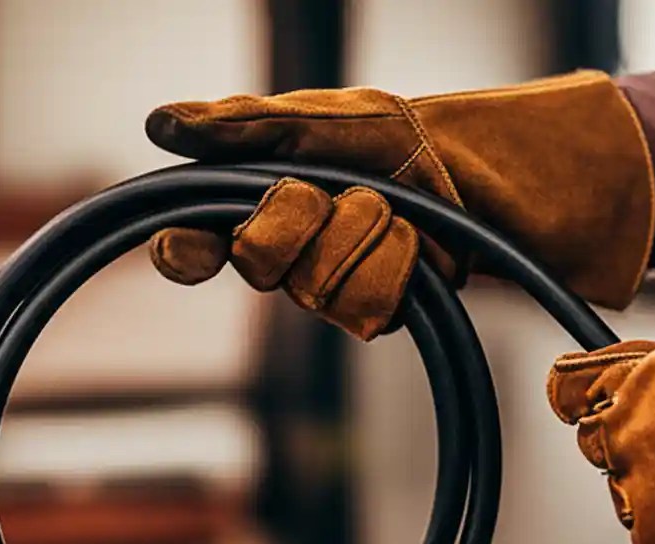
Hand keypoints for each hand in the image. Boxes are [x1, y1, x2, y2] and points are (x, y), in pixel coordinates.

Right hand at [143, 73, 654, 339]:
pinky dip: (397, 268)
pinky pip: (365, 311)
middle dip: (303, 222)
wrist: (496, 178)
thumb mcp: (327, 119)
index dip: (183, 250)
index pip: (196, 238)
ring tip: (398, 213)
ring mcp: (333, 284)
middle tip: (343, 191)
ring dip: (363, 239)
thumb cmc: (409, 138)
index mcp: (264, 199)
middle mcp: (291, 249)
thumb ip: (245, 125)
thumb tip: (158, 124)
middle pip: (258, 265)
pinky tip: (420, 248)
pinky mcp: (379, 312)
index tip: (184, 250)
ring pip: (316, 291)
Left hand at [547, 337, 654, 543]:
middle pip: (599, 448)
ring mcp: (637, 484)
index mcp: (628, 379)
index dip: (593, 406)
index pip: (568, 393)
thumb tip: (612, 378)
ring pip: (626, 500)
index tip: (607, 414)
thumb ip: (648, 368)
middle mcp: (622, 429)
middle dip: (635, 453)